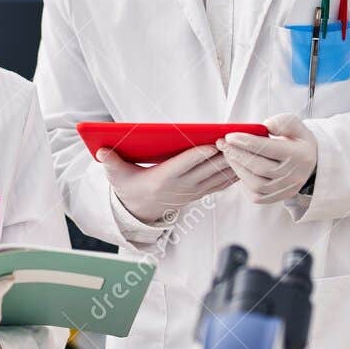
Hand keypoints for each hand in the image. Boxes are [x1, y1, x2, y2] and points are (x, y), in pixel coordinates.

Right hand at [97, 143, 237, 224]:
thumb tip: (100, 150)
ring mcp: (194, 191)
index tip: (214, 142)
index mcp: (163, 180)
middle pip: (208, 168)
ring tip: (249, 146)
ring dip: (235, 162)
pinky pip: (223, 182)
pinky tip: (248, 160)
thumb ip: (110, 162)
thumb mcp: (117, 176)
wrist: (140, 210)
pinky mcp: (202, 192)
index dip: (201, 154)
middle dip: (225, 154)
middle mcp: (182, 187)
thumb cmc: (129, 187)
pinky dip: (236, 172)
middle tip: (239, 137)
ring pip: (219, 176)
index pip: (185, 165)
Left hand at [218, 114, 318, 203]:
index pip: (270, 149)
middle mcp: (295, 176)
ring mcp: (286, 190)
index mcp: (300, 155)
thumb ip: (283, 122)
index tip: (230, 136)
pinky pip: (256, 195)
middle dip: (238, 155)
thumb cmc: (296, 140)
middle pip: (261, 168)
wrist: (308, 162)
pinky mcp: (277, 198)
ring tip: (227, 153)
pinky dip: (243, 182)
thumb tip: (266, 125)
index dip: (247, 142)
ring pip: (256, 184)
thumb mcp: (295, 125)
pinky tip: (237, 168)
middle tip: (223, 143)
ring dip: (237, 168)